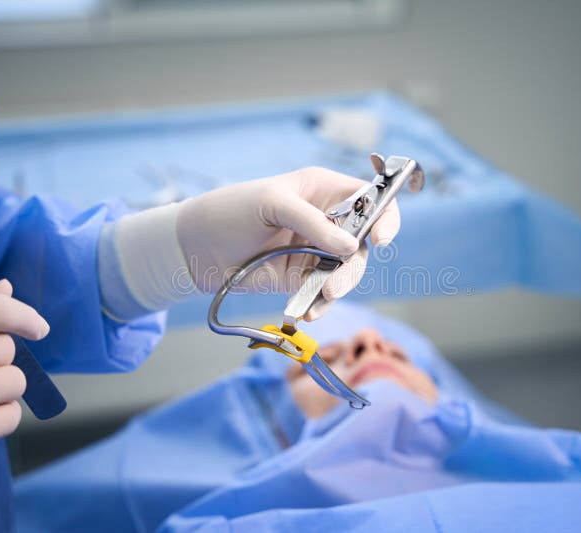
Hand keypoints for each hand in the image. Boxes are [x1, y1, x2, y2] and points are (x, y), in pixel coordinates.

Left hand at [176, 167, 400, 319]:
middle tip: (336, 283)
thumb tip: (351, 247)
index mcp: (323, 190)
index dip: (384, 216)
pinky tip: (309, 312)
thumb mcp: (271, 203)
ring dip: (340, 287)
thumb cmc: (231, 211)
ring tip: (321, 298)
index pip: (370, 199)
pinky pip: (324, 293)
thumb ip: (312, 223)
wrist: (196, 248)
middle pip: (364, 242)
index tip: (381, 238)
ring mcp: (316, 251)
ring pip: (347, 272)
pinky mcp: (303, 278)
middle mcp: (326, 220)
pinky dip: (321, 304)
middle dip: (355, 264)